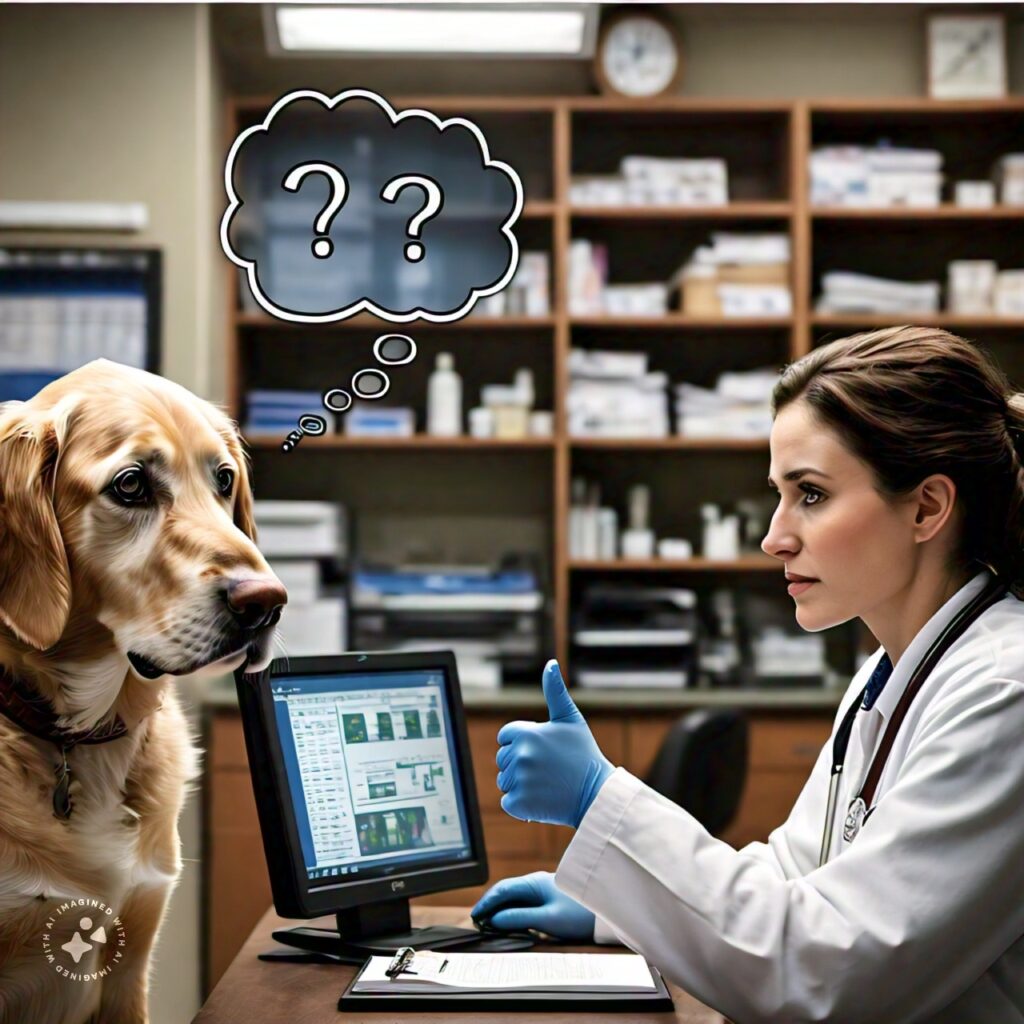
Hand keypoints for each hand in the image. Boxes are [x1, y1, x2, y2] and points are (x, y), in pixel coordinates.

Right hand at [471, 871, 594, 940]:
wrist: (605, 913)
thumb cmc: (578, 915)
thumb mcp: (546, 919)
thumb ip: (518, 918)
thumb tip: (494, 920)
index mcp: (533, 883)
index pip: (502, 890)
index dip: (486, 903)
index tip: (474, 917)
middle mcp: (535, 883)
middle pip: (506, 892)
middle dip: (490, 905)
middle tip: (478, 921)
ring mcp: (541, 890)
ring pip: (514, 898)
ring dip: (500, 909)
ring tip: (489, 924)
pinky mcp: (547, 899)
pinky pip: (523, 903)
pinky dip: (512, 912)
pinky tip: (509, 922)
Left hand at [496, 659, 613, 826]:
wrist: (596, 794)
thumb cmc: (583, 754)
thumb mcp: (571, 719)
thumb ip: (555, 691)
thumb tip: (551, 663)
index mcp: (527, 733)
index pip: (505, 736)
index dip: (521, 742)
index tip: (542, 750)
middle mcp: (520, 755)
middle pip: (503, 758)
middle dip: (520, 763)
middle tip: (548, 768)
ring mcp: (519, 780)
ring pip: (505, 780)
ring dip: (520, 783)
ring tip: (546, 783)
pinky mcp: (519, 803)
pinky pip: (508, 801)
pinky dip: (521, 804)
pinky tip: (541, 798)